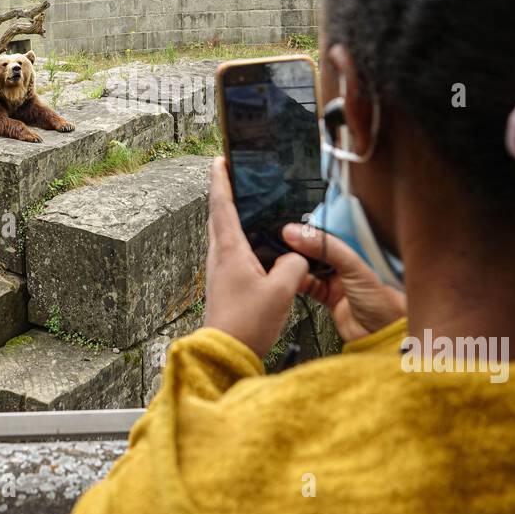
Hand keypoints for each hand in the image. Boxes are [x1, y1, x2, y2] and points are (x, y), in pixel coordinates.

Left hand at [203, 158, 308, 358]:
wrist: (225, 354)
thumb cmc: (247, 323)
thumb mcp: (281, 291)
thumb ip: (293, 265)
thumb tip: (295, 258)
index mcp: (229, 250)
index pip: (222, 204)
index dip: (221, 179)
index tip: (220, 159)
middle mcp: (219, 256)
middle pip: (219, 215)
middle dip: (226, 192)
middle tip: (236, 175)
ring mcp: (219, 270)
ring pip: (224, 234)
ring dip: (233, 215)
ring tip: (250, 204)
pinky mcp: (224, 283)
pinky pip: (232, 252)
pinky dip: (241, 238)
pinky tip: (258, 244)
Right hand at [282, 222, 405, 342]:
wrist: (382, 336)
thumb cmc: (382, 301)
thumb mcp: (353, 266)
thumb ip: (325, 247)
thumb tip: (296, 232)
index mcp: (357, 249)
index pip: (328, 233)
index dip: (309, 231)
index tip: (289, 229)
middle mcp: (346, 262)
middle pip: (317, 250)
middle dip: (300, 248)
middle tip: (282, 243)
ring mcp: (337, 280)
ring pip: (310, 268)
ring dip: (297, 266)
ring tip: (283, 260)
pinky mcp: (329, 297)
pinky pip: (309, 286)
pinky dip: (299, 283)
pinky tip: (291, 278)